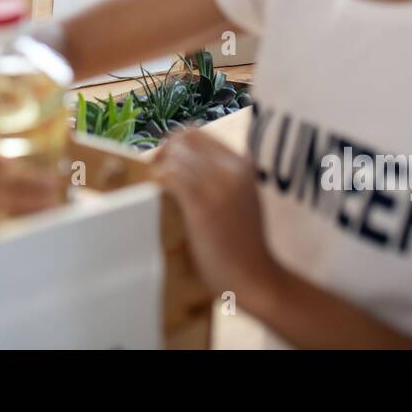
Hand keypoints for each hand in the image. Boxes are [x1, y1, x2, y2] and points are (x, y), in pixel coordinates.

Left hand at [152, 129, 279, 301]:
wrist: (256, 278)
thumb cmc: (244, 246)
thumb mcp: (242, 200)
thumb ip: (223, 180)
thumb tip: (184, 169)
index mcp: (242, 164)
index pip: (197, 133)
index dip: (174, 144)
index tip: (165, 163)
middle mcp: (232, 167)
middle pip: (183, 138)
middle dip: (164, 151)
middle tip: (155, 174)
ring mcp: (218, 184)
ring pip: (174, 155)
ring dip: (159, 169)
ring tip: (155, 189)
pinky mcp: (202, 203)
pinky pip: (170, 176)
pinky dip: (158, 181)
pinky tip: (157, 197)